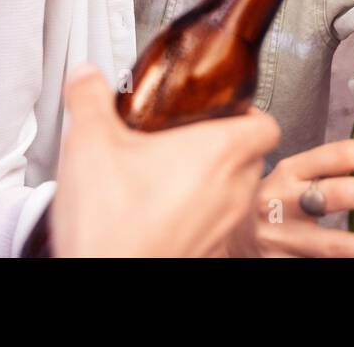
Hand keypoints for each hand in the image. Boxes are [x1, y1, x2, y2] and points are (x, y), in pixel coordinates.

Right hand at [51, 64, 278, 257]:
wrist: (104, 275)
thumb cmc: (110, 225)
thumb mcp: (90, 143)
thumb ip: (90, 99)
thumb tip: (86, 77)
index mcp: (219, 153)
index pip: (267, 124)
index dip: (250, 112)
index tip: (225, 109)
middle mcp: (233, 190)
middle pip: (253, 157)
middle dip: (227, 146)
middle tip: (192, 139)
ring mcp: (224, 226)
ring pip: (237, 192)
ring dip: (215, 182)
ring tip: (175, 175)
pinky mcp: (210, 252)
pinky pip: (218, 224)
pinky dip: (201, 214)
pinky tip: (164, 211)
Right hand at [226, 139, 353, 257]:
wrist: (227, 238)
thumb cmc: (267, 202)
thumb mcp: (290, 176)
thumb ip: (325, 169)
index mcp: (291, 170)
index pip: (339, 155)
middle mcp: (284, 201)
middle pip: (338, 194)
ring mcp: (282, 238)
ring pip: (336, 244)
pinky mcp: (281, 265)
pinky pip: (325, 265)